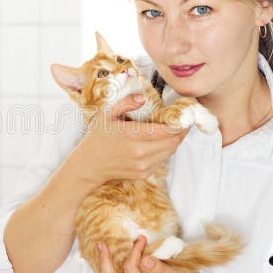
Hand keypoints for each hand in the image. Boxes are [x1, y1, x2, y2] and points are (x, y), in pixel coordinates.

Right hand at [70, 94, 188, 186]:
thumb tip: (142, 98)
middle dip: (180, 131)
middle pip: (173, 142)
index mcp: (132, 134)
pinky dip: (164, 151)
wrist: (89, 165)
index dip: (179, 122)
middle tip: (182, 121)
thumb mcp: (106, 114)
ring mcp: (142, 165)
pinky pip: (161, 161)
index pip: (167, 130)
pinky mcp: (143, 173)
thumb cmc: (97, 138)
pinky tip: (159, 142)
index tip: (184, 115)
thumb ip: (125, 103)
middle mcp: (140, 152)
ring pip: (170, 152)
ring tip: (172, 130)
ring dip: (174, 141)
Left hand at [92, 235, 201, 272]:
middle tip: (100, 243)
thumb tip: (145, 259)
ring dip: (102, 264)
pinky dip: (107, 267)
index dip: (134, 252)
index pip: (130, 269)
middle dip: (104, 260)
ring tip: (98, 248)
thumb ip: (160, 269)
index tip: (141, 238)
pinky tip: (104, 255)